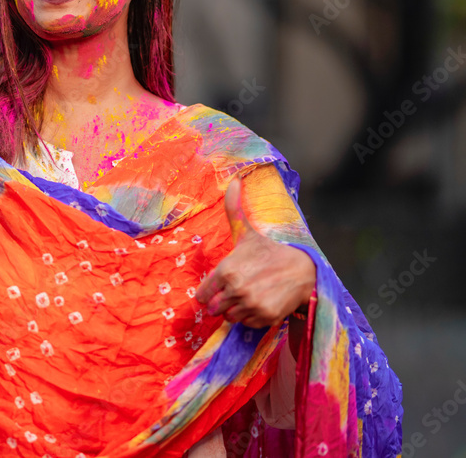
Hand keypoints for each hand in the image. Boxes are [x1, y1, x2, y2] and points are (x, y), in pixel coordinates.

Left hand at [195, 176, 315, 328]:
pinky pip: (247, 325)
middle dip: (222, 302)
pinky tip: (261, 302)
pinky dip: (252, 318)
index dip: (208, 292)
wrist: (304, 270)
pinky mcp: (265, 318)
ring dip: (236, 310)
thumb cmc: (269, 252)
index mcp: (226, 270)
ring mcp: (251, 305)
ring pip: (230, 318)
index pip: (201, 296)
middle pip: (214, 309)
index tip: (219, 286)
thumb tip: (233, 180)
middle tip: (237, 290)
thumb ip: (233, 210)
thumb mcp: (247, 233)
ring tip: (249, 295)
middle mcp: (236, 289)